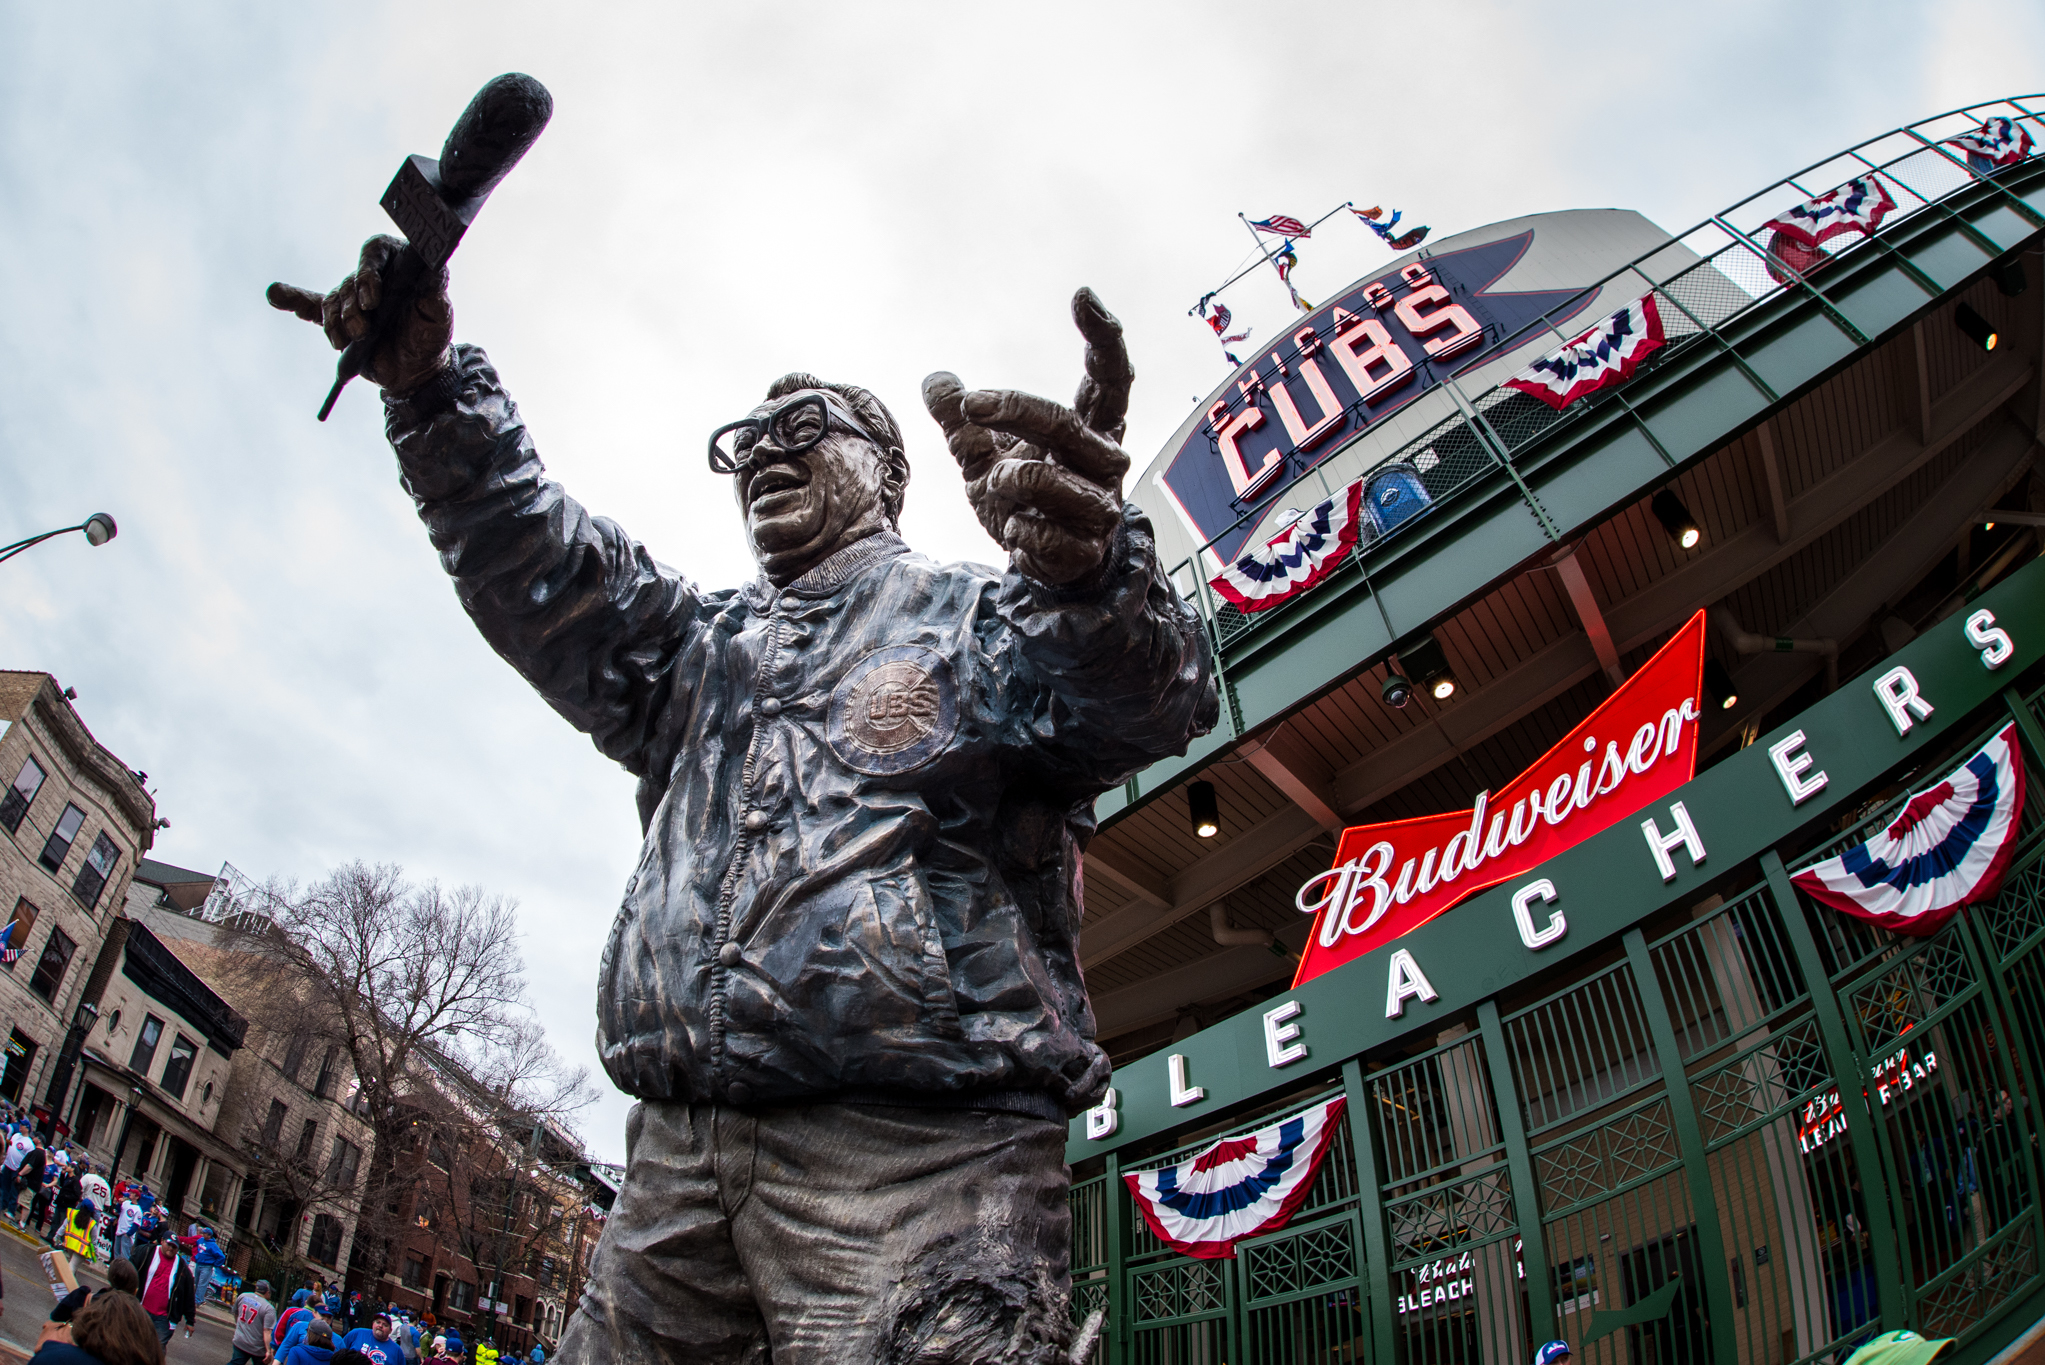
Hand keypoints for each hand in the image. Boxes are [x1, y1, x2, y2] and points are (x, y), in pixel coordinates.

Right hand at [267, 235, 452, 392]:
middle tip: (363, 329)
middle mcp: (372, 276)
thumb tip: (436, 265)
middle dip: (353, 307)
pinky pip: (311, 306)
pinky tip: (276, 294)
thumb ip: (435, 289)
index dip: (368, 271)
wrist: (416, 370)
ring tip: (347, 341)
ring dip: (337, 322)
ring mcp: (352, 298)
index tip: (372, 298)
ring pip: (333, 300)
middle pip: (351, 280)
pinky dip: (293, 300)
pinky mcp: (339, 319)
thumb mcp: (439, 313)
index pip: (374, 252)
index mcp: (397, 264)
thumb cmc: (430, 335)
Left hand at [923, 287, 1132, 584]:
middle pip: (1061, 421)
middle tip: (969, 404)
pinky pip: (1031, 527)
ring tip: (1001, 491)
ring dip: (1004, 482)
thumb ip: (962, 421)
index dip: (1102, 337)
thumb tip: (936, 379)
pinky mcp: (1085, 547)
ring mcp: (1100, 506)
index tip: (1083, 296)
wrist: (1047, 566)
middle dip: (1010, 409)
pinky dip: (1010, 527)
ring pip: (1040, 477)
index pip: (1110, 378)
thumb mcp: (984, 454)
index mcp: (1093, 429)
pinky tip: (1018, 531)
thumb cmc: (1023, 499)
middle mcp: (1106, 462)